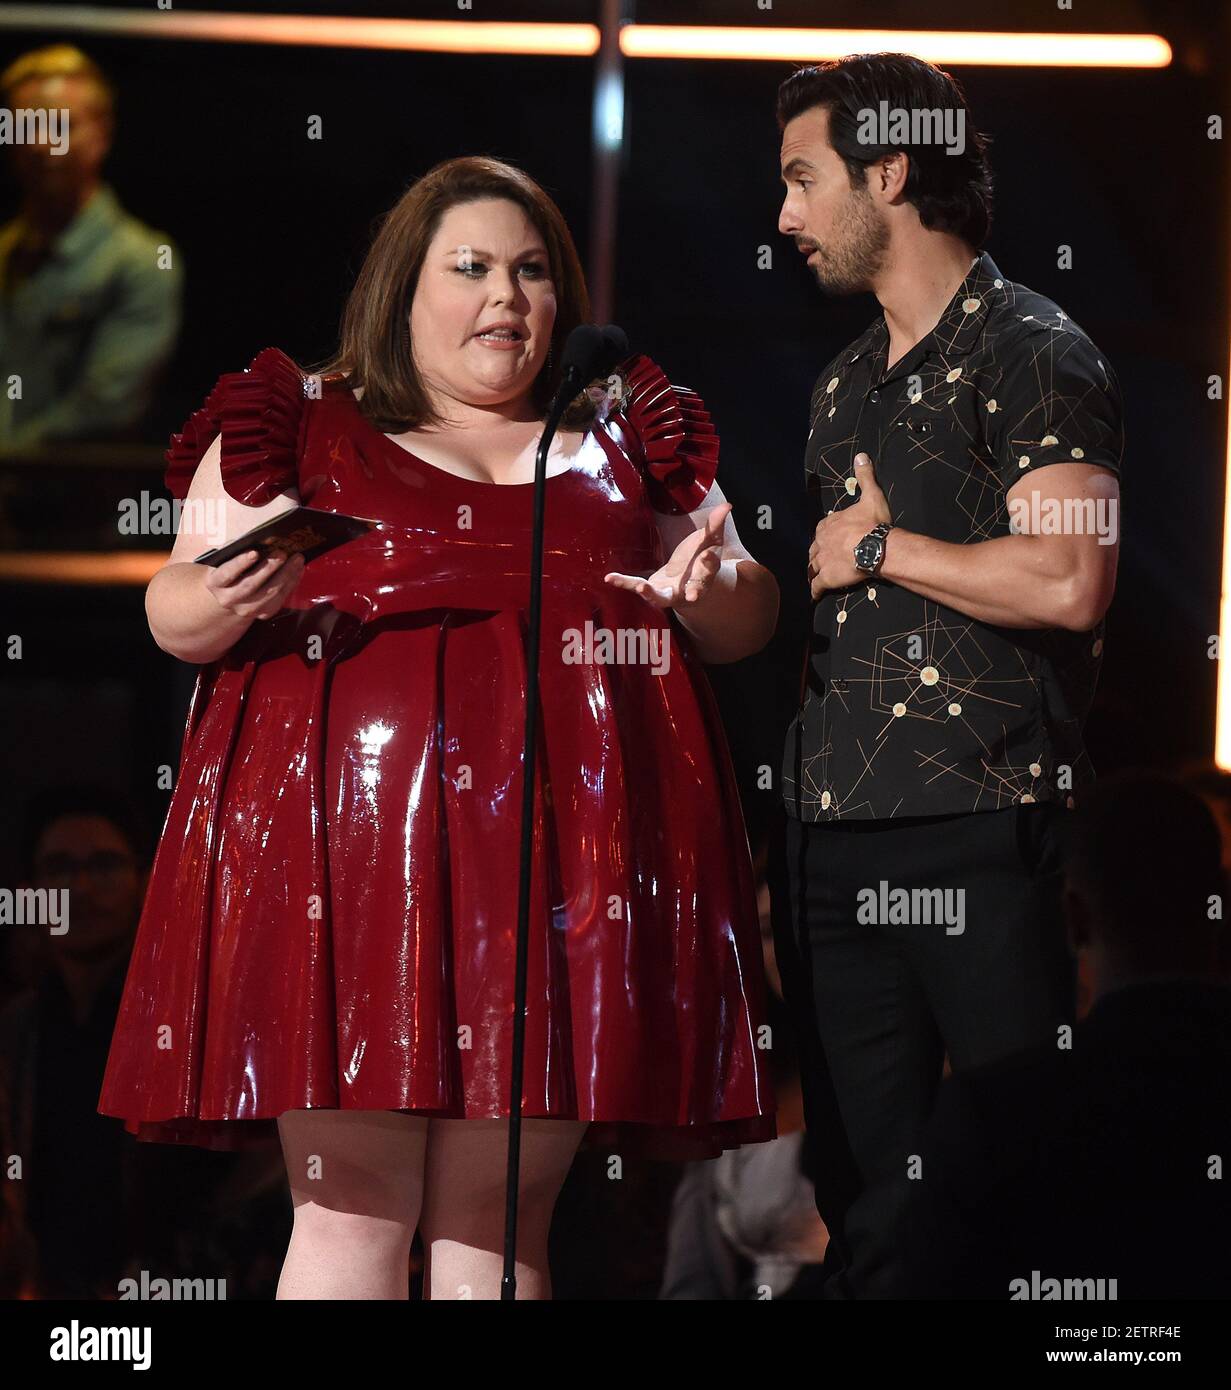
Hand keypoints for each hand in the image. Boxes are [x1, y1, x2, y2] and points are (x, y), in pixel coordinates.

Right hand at [204, 548, 305, 619]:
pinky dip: (291, 583)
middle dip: (268, 568)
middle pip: (250, 585)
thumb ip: (236, 550)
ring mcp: (246, 609)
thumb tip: (256, 538)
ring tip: (297, 559)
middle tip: (282, 553)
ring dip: (286, 575)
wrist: (230, 596)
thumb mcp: (225, 559)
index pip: (227, 573)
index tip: (254, 552)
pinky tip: (298, 570)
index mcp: (215, 582)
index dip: (240, 563)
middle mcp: (229, 599)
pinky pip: (280, 599)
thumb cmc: (230, 570)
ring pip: (269, 594)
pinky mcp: (263, 613)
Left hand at [604, 503, 730, 607]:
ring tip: (642, 587)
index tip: (708, 555)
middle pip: (693, 590)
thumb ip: (715, 524)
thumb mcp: (710, 540)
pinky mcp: (652, 590)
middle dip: (694, 592)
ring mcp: (669, 592)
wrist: (689, 583)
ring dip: (652, 594)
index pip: (710, 568)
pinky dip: (624, 583)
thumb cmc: (701, 558)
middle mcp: (689, 587)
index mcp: (706, 572)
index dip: (710, 563)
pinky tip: (609, 578)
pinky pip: (637, 587)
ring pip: (662, 597)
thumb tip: (728, 505)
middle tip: (693, 596)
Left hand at [808, 453, 891, 599]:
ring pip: (812, 567)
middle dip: (817, 553)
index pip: (822, 528)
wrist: (876, 546)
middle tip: (824, 559)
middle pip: (814, 548)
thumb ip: (865, 476)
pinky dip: (814, 591)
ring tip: (815, 576)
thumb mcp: (871, 495)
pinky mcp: (826, 578)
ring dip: (813, 571)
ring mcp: (822, 561)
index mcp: (829, 523)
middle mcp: (821, 542)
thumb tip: (861, 455)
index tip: (831, 538)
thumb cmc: (874, 522)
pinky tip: (813, 597)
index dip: (826, 534)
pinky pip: (816, 586)